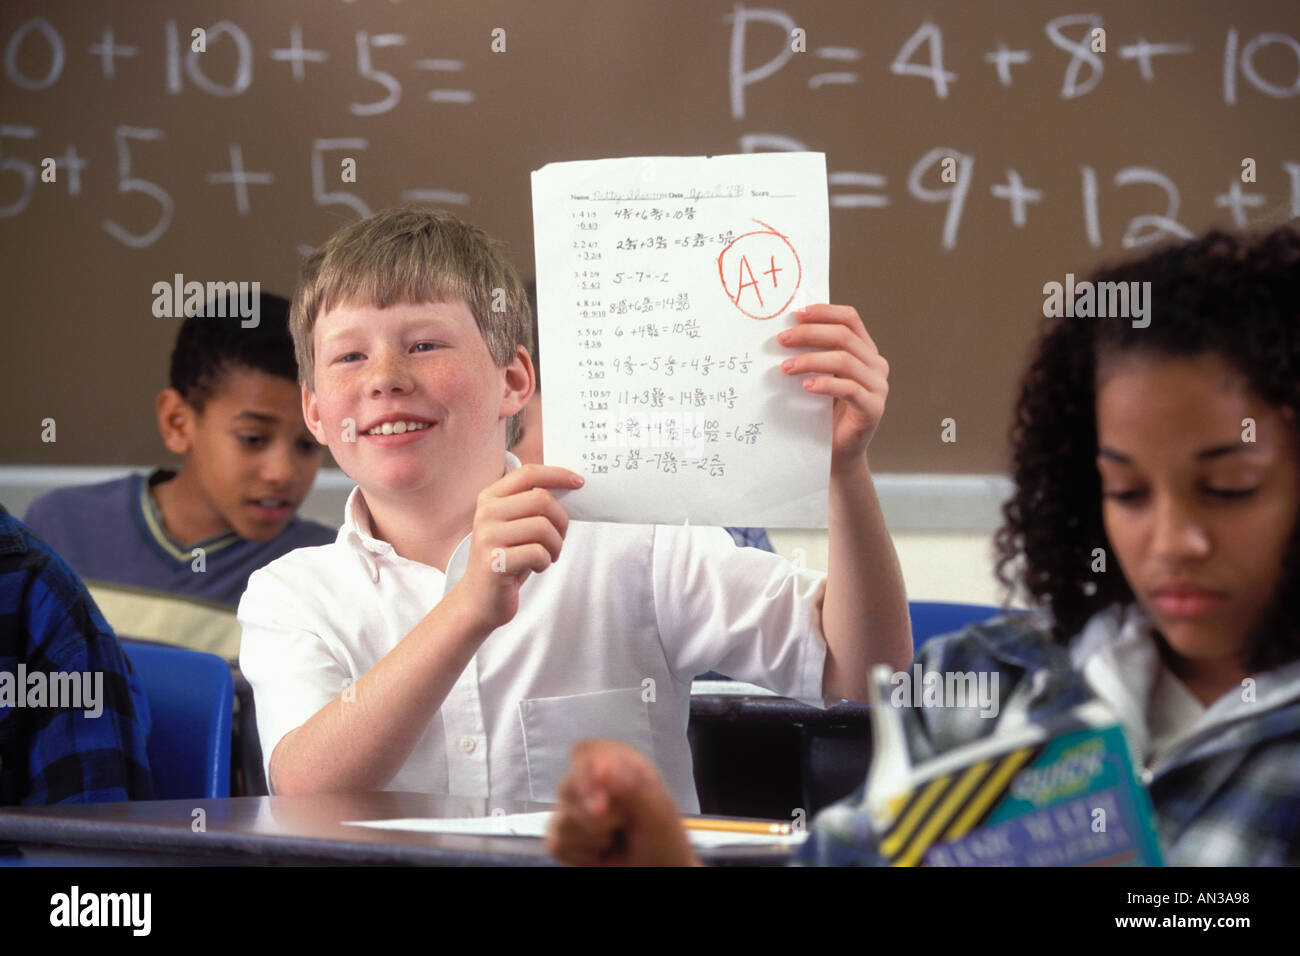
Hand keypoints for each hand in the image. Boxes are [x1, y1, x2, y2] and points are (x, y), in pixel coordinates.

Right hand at [453, 463, 580, 632]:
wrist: (479, 599)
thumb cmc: (506, 558)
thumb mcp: (514, 525)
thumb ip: (532, 504)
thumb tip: (569, 484)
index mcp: (490, 498)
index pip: (529, 473)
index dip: (557, 475)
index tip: (579, 483)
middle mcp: (486, 514)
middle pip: (541, 500)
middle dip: (561, 520)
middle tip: (559, 537)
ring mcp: (488, 538)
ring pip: (543, 527)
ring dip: (556, 545)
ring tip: (548, 555)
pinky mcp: (495, 562)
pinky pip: (538, 553)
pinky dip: (545, 561)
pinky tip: (536, 567)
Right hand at [545, 740, 698, 866]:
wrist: (658, 869)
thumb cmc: (663, 837)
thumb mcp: (658, 811)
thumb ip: (632, 787)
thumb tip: (602, 769)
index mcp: (617, 763)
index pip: (588, 752)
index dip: (587, 770)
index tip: (601, 793)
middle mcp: (591, 782)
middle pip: (567, 787)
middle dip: (597, 815)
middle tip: (623, 823)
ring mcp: (572, 809)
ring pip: (561, 820)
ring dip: (594, 838)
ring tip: (615, 840)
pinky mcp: (562, 837)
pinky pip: (556, 844)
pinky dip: (582, 856)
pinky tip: (599, 853)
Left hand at [778, 304, 888, 469]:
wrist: (837, 451)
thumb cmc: (824, 412)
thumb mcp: (820, 376)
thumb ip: (815, 354)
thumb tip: (785, 331)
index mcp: (865, 351)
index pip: (849, 319)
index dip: (824, 312)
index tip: (795, 314)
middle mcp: (876, 364)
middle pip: (844, 336)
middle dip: (809, 334)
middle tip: (781, 340)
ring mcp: (878, 386)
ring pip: (845, 360)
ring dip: (811, 360)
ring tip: (786, 367)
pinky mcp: (873, 408)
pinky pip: (850, 389)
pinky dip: (825, 384)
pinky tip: (805, 386)